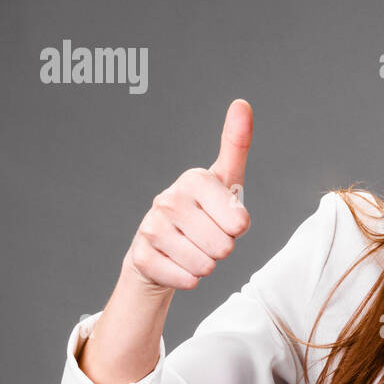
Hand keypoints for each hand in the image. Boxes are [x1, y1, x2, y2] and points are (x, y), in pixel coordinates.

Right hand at [123, 99, 253, 291]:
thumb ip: (236, 144)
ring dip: (206, 265)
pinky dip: (188, 279)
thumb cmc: (204, 212)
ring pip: (205, 266)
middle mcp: (169, 199)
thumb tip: (241, 103)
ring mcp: (151, 228)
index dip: (238, 227)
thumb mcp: (226, 180)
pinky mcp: (142, 257)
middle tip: (208, 237)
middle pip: (224, 246)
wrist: (162, 249)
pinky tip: (178, 264)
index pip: (239, 221)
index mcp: (194, 179)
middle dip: (222, 249)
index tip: (226, 218)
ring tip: (193, 249)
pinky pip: (185, 280)